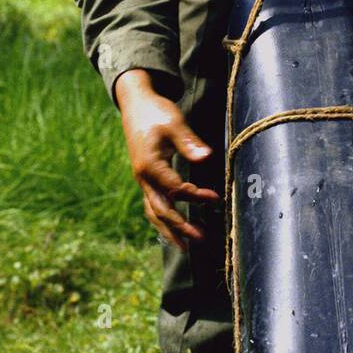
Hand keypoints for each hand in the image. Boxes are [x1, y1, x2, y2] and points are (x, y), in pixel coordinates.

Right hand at [114, 69, 219, 250]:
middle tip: (200, 238)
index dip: (195, 195)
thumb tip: (207, 156)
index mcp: (150, 165)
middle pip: (160, 209)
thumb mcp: (174, 122)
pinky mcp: (146, 179)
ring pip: (154, 211)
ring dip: (170, 230)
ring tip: (186, 247)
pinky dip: (164, 219)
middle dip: (179, 226)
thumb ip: (189, 142)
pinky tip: (175, 229)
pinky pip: (153, 204)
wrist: (136, 105)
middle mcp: (144, 177)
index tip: (215, 199)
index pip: (175, 188)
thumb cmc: (156, 112)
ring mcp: (143, 180)